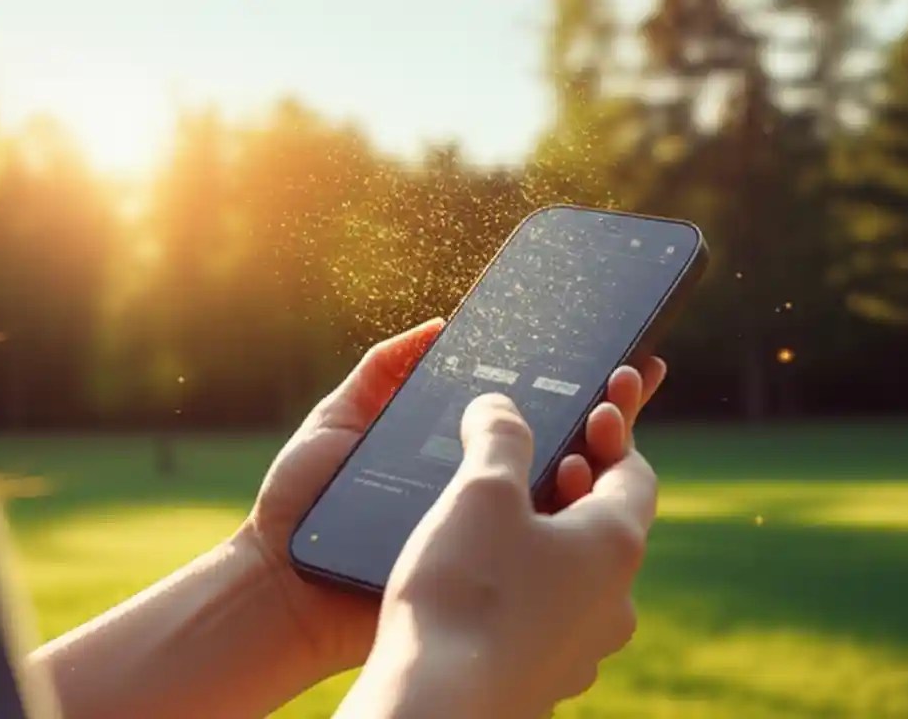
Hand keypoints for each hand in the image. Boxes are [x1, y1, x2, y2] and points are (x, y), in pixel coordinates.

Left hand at [238, 319, 665, 678]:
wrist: (280, 581)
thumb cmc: (302, 502)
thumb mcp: (338, 419)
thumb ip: (382, 371)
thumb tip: (439, 325)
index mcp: (453, 456)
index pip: (526, 418)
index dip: (573, 389)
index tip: (615, 354)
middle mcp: (481, 497)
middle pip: (561, 453)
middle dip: (605, 414)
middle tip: (627, 380)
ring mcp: (486, 540)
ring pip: (562, 502)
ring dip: (597, 460)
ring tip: (609, 420)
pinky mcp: (481, 577)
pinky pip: (534, 550)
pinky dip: (567, 518)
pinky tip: (585, 479)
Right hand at [343, 395, 658, 717]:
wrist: (434, 709)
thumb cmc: (464, 594)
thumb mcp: (481, 491)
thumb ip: (499, 436)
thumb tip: (501, 406)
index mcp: (614, 546)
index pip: (636, 475)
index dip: (614, 434)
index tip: (589, 408)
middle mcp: (612, 603)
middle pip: (605, 524)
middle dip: (573, 481)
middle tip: (535, 455)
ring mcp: (579, 648)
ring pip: (572, 573)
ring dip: (544, 534)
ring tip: (495, 514)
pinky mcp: (541, 678)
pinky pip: (542, 615)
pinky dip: (521, 583)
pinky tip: (474, 576)